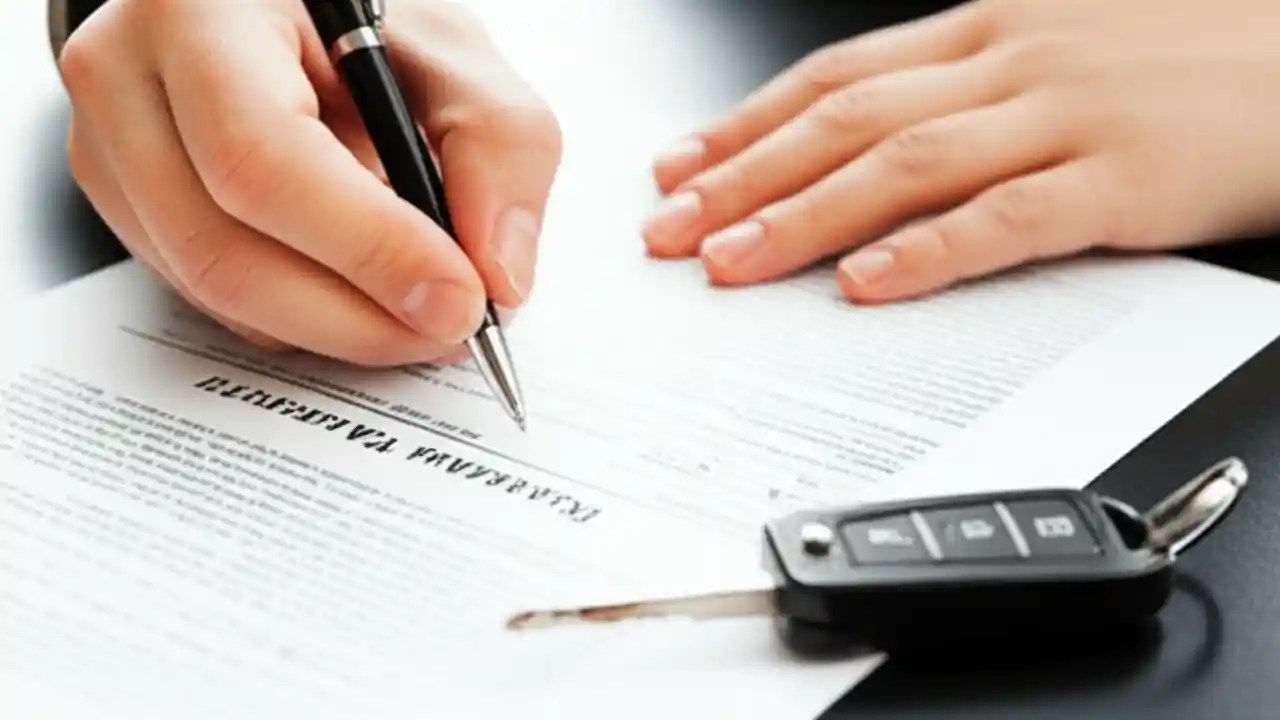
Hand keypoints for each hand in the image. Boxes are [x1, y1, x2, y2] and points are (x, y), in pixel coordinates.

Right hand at [60, 0, 559, 363]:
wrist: (281, 23)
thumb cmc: (363, 30)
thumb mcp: (454, 56)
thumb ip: (499, 147)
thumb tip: (497, 277)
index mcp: (203, 10)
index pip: (265, 157)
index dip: (369, 247)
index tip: (457, 299)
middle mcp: (127, 76)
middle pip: (224, 248)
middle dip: (356, 315)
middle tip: (450, 329)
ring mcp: (107, 148)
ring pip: (213, 290)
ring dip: (334, 329)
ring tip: (418, 317)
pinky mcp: (122, 207)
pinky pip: (210, 299)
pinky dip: (300, 318)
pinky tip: (361, 296)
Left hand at [644, 0, 1279, 302]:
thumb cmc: (1181, 60)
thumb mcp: (1055, 48)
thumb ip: (959, 90)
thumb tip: (859, 139)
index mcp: (987, 31)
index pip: (835, 77)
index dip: (746, 124)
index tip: (677, 167)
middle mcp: (1010, 63)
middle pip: (846, 121)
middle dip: (744, 177)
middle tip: (669, 229)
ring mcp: (1065, 116)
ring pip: (907, 165)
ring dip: (805, 216)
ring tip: (731, 261)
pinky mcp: (1122, 178)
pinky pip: (1009, 217)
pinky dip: (930, 251)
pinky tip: (867, 282)